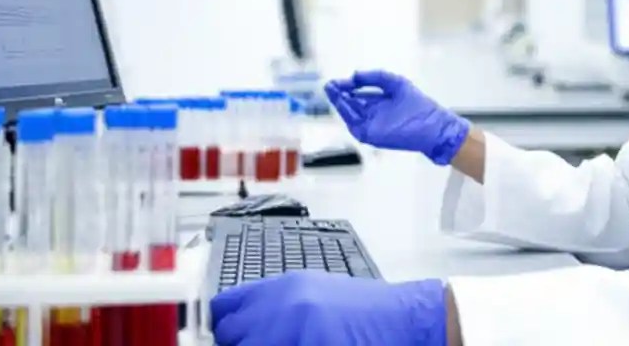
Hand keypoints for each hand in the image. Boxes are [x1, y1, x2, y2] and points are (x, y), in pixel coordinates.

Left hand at [211, 271, 446, 345]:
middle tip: (260, 345)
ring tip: (292, 344)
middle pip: (231, 337)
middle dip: (242, 345)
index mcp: (281, 289)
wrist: (404, 319)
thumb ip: (273, 308)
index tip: (233, 338)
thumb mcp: (312, 294)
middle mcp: (283, 309)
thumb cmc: (362, 311)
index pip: (224, 310)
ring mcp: (294, 335)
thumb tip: (238, 330)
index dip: (226, 330)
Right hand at [324, 71, 470, 164]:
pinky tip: (343, 102)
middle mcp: (373, 114)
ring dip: (340, 103)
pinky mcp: (372, 135)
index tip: (335, 81)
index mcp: (379, 102)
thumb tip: (354, 75)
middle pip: (350, 104)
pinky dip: (347, 114)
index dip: (345, 87)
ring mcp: (372, 125)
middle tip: (329, 85)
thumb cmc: (420, 106)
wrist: (434, 126)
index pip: (356, 95)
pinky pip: (355, 125)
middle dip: (338, 94)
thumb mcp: (395, 83)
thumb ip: (375, 77)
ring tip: (333, 90)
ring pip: (350, 114)